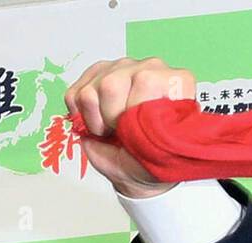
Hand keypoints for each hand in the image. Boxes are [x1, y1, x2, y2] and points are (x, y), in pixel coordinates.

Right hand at [64, 56, 194, 198]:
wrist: (140, 165)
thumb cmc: (155, 160)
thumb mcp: (160, 159)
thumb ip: (150, 137)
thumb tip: (132, 121)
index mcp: (177, 83)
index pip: (146, 82)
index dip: (135, 112)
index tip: (142, 131)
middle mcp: (150, 68)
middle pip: (111, 85)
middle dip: (112, 118)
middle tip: (125, 133)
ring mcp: (123, 68)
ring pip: (91, 90)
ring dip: (96, 120)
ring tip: (114, 130)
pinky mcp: (97, 73)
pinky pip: (74, 95)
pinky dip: (81, 116)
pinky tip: (100, 123)